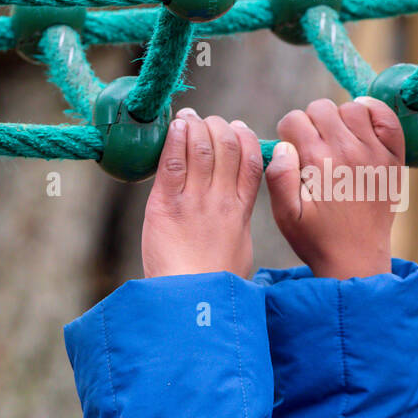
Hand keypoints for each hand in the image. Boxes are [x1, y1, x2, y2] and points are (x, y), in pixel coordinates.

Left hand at [141, 108, 262, 279]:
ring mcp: (195, 200)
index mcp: (242, 210)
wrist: (193, 301)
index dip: (244, 137)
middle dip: (218, 126)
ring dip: (195, 125)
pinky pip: (172, 162)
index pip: (251, 159)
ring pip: (201, 146)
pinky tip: (175, 126)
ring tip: (188, 117)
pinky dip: (174, 139)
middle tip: (206, 122)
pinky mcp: (166, 203)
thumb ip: (237, 224)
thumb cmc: (216, 283)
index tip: (236, 129)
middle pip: (227, 146)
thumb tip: (235, 212)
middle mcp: (222, 199)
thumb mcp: (240, 250)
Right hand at [266, 97, 405, 279]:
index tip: (294, 151)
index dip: (288, 133)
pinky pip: (386, 116)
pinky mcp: (394, 157)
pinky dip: (374, 112)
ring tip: (336, 141)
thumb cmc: (317, 238)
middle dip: (311, 123)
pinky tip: (361, 125)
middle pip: (321, 108)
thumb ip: (278, 177)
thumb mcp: (286, 215)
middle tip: (313, 148)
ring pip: (352, 107)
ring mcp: (375, 152)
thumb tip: (284, 145)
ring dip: (339, 118)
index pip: (295, 119)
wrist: (358, 258)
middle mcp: (348, 151)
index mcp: (318, 162)